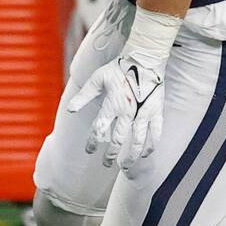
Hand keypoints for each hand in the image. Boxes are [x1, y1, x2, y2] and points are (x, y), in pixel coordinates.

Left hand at [68, 53, 165, 175]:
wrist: (144, 59)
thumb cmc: (119, 68)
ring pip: (138, 141)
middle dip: (111, 154)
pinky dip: (151, 145)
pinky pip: (155, 132)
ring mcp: (144, 113)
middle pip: (118, 139)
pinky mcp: (156, 111)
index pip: (100, 129)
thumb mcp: (98, 79)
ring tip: (124, 166)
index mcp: (112, 104)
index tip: (89, 151)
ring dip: (131, 156)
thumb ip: (84, 95)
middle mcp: (128, 112)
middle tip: (106, 163)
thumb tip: (70, 110)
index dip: (93, 142)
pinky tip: (146, 154)